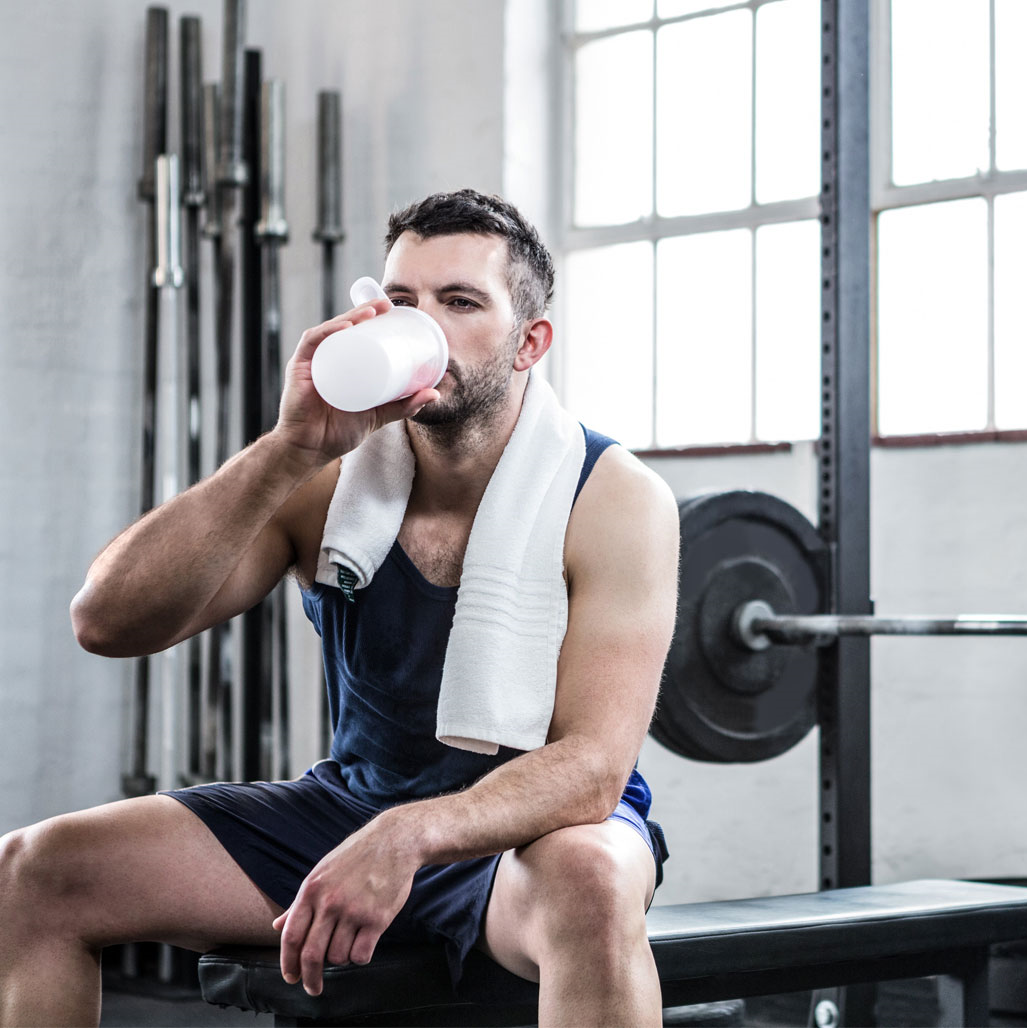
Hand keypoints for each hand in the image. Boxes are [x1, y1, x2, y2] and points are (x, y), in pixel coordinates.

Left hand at [272, 817, 420, 995]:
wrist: (394, 841)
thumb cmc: (356, 857)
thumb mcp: (322, 873)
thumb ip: (301, 902)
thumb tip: (277, 926)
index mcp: (312, 889)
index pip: (291, 936)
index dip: (287, 962)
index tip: (291, 977)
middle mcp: (330, 901)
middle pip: (311, 954)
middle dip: (310, 978)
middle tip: (313, 988)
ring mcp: (354, 911)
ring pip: (337, 957)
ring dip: (341, 957)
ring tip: (349, 942)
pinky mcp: (377, 919)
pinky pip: (361, 955)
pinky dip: (360, 956)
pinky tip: (364, 942)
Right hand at [273, 299, 439, 466]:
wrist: (311, 450)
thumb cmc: (339, 432)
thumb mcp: (378, 415)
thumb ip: (404, 405)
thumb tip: (436, 393)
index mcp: (342, 362)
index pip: (356, 332)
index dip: (372, 316)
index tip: (393, 309)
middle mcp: (326, 357)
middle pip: (345, 326)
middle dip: (366, 311)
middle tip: (387, 305)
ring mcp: (313, 361)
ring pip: (331, 330)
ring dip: (351, 316)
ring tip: (372, 313)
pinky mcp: (300, 368)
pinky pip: (312, 342)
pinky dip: (328, 332)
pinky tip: (345, 327)